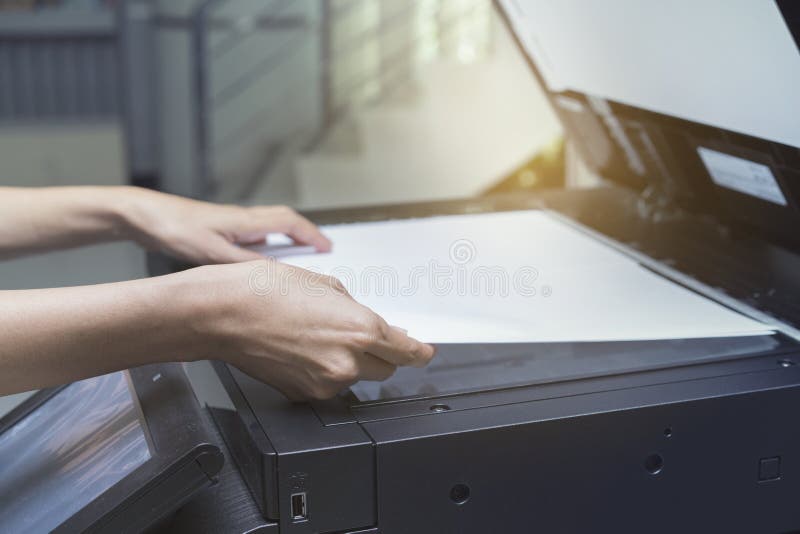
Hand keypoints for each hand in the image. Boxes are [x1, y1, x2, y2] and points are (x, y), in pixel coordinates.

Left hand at [122, 188, 330, 263]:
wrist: (145, 217)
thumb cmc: (174, 228)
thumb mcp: (213, 253)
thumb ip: (244, 263)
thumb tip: (271, 273)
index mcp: (245, 221)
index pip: (290, 223)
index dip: (312, 235)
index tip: (327, 247)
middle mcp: (242, 219)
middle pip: (285, 219)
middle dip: (306, 234)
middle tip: (321, 248)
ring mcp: (232, 223)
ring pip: (270, 225)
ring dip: (288, 237)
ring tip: (298, 255)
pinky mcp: (220, 229)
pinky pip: (254, 233)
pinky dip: (268, 243)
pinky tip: (260, 259)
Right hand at [186, 260, 435, 399]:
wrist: (223, 313)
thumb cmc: (266, 291)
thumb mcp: (326, 285)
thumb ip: (357, 309)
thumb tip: (371, 324)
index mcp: (360, 328)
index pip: (407, 351)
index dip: (420, 352)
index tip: (425, 352)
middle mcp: (347, 361)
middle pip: (386, 368)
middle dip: (380, 353)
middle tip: (358, 335)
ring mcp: (326, 382)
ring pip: (356, 377)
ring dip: (349, 361)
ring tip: (317, 336)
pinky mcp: (304, 394)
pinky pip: (328, 385)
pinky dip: (325, 371)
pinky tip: (303, 349)